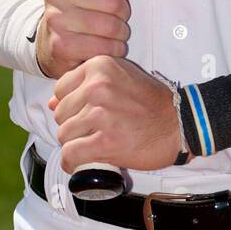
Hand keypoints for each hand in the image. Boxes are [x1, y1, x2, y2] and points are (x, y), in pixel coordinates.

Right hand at [35, 0, 144, 78]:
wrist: (53, 38)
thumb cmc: (81, 6)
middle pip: (113, 2)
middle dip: (123, 12)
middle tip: (117, 16)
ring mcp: (56, 19)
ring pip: (111, 26)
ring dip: (120, 33)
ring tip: (113, 32)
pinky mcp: (61, 45)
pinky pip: (104, 48)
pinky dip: (113, 49)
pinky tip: (106, 45)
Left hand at [47, 55, 188, 172]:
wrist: (179, 124)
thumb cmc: (151, 103)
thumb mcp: (120, 79)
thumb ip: (85, 86)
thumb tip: (50, 103)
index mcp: (100, 67)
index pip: (60, 89)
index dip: (70, 104)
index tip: (85, 113)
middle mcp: (97, 87)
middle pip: (60, 113)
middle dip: (72, 125)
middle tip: (93, 131)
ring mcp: (100, 114)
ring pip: (63, 134)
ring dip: (74, 144)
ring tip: (92, 145)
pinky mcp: (104, 141)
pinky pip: (70, 155)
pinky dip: (72, 162)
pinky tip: (81, 163)